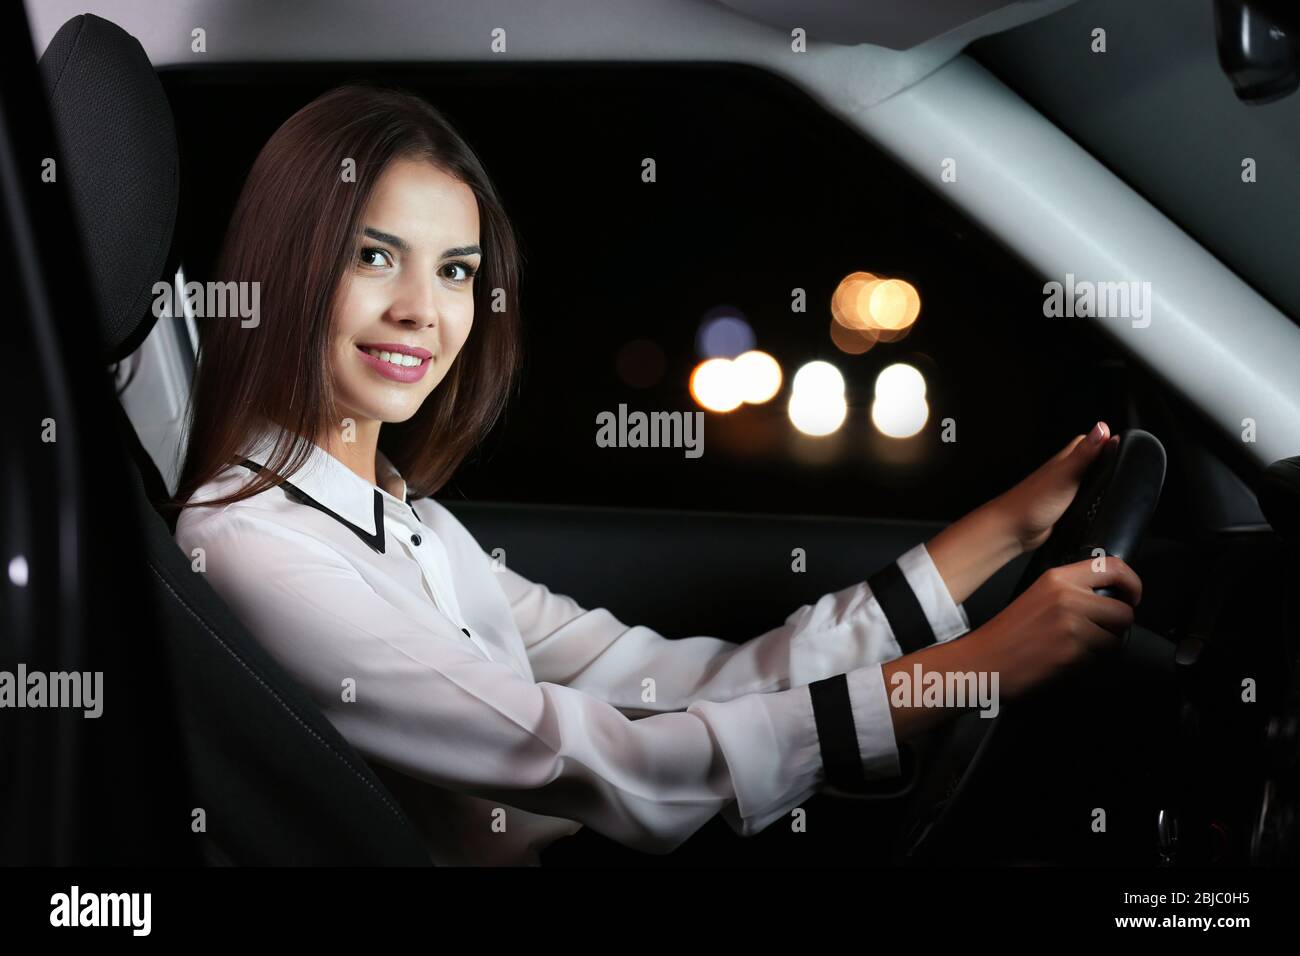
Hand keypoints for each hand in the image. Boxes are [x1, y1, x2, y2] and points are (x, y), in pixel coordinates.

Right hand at [972, 554, 1141, 697]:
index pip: (1113, 567)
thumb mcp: (1037, 597)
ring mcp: (1070, 624)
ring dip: (1104, 648)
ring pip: (1116, 638)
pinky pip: (1101, 658)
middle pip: (1123, 611)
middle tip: (1100, 633)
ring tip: (1076, 649)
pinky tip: (1066, 660)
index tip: (1132, 597)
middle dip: (1117, 627)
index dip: (1133, 584)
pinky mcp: (1072, 651)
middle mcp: (1066, 596)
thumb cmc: (1006, 635)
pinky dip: (1090, 663)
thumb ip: (1071, 591)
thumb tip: (1108, 599)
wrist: (983, 661)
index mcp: (1056, 578)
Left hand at [995, 421, 1117, 553]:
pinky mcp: (1066, 508)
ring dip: (1101, 486)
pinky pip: (1085, 501)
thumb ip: (1085, 453)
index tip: (1128, 447)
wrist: (1014, 530)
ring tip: (1115, 489)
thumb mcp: (1066, 474)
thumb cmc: (1033, 501)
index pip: (1094, 441)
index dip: (1109, 442)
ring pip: (1091, 483)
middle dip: (1109, 466)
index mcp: (1067, 458)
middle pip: (1096, 462)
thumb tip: (1102, 427)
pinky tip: (1098, 507)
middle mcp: (1066, 472)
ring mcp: (1066, 490)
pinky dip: (1093, 503)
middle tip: (1124, 470)